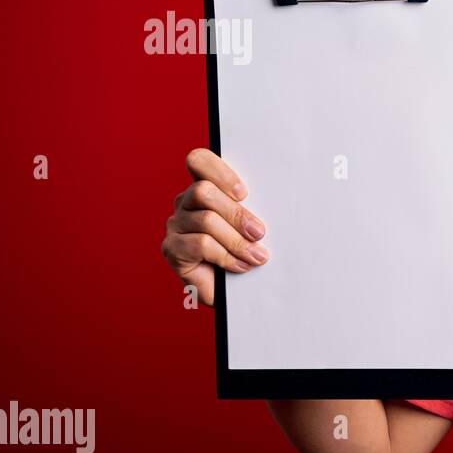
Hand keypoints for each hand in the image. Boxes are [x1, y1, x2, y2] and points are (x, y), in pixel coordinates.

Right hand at [161, 148, 268, 306]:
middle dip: (236, 213)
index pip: (199, 160)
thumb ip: (255, 208)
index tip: (244, 193)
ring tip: (257, 256)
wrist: (237, 292)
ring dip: (237, 240)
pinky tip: (240, 266)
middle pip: (203, 191)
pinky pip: (200, 244)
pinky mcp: (173, 249)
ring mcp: (176, 225)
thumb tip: (279, 198)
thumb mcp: (254, 226)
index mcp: (205, 188)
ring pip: (206, 220)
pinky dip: (226, 256)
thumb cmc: (248, 252)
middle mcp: (186, 202)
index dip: (220, 171)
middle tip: (259, 232)